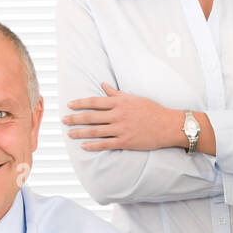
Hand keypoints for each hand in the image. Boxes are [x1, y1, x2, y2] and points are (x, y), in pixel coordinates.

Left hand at [62, 82, 178, 150]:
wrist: (168, 125)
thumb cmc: (153, 110)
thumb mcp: (134, 98)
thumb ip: (116, 93)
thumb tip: (103, 85)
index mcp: (120, 103)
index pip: (94, 102)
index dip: (80, 103)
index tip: (69, 105)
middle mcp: (118, 115)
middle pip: (91, 117)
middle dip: (74, 118)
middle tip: (63, 120)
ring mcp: (121, 129)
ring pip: (95, 131)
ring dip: (80, 132)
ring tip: (69, 133)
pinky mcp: (125, 142)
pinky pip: (105, 144)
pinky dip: (93, 146)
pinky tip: (84, 146)